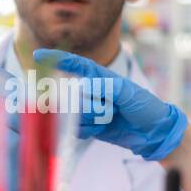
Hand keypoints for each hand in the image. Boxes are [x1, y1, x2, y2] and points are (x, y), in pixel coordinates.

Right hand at [32, 49, 186, 160]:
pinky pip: (76, 128)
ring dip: (90, 120)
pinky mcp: (88, 125)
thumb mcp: (131, 94)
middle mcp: (92, 91)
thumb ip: (109, 87)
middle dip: (87, 106)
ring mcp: (89, 109)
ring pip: (74, 114)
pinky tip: (101, 129)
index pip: (76, 65)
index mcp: (101, 78)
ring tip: (109, 119)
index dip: (57, 59)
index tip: (37, 56)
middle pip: (72, 96)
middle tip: (110, 110)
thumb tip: (85, 87)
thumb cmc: (146, 108)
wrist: (153, 134)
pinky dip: (88, 130)